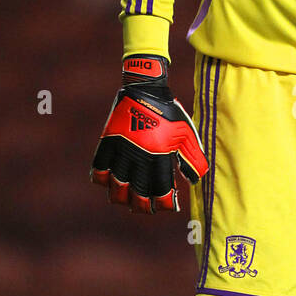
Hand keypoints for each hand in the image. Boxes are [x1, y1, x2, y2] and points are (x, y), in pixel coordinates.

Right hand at [91, 55, 208, 212]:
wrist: (146, 87)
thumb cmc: (169, 112)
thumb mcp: (186, 133)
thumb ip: (193, 158)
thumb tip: (195, 182)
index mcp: (160, 154)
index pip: (160, 189)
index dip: (164, 203)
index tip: (168, 206)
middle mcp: (140, 155)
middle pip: (137, 192)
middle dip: (142, 206)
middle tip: (146, 209)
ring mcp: (122, 148)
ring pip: (116, 185)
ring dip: (121, 197)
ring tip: (126, 201)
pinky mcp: (108, 140)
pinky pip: (99, 166)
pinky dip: (101, 179)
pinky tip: (108, 183)